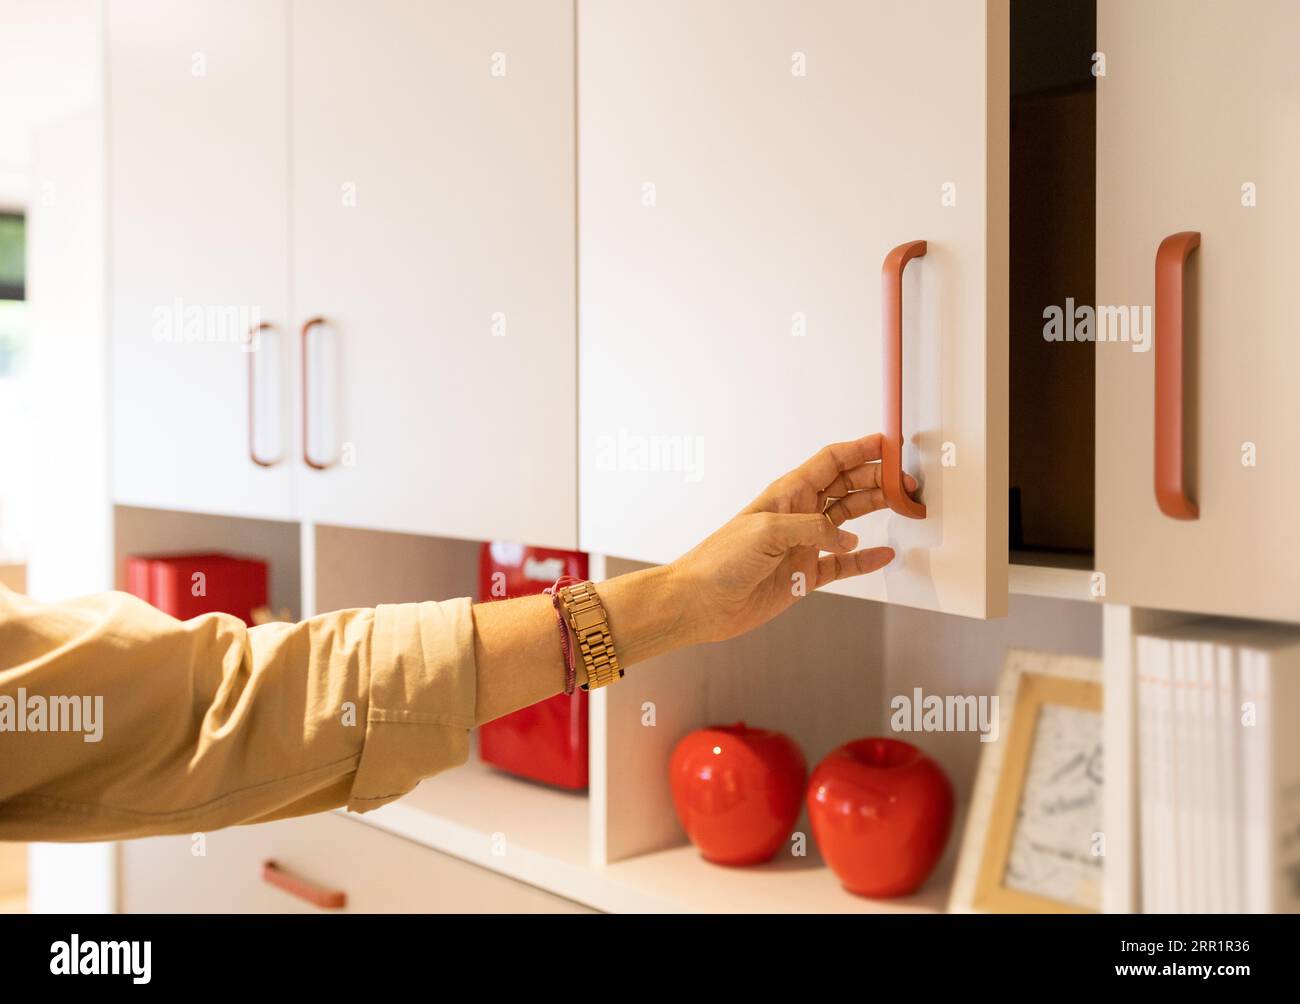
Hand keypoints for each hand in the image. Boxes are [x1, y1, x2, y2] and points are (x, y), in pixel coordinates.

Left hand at [671, 434, 914, 643]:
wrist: (700, 603)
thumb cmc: (720, 560)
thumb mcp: (767, 531)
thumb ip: (812, 527)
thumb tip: (847, 536)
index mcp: (787, 494)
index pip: (831, 462)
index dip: (860, 450)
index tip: (890, 445)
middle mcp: (798, 515)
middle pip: (846, 487)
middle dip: (877, 479)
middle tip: (906, 482)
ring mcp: (803, 545)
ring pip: (849, 520)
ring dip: (876, 511)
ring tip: (905, 507)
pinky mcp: (804, 575)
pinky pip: (843, 564)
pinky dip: (865, 559)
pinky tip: (885, 554)